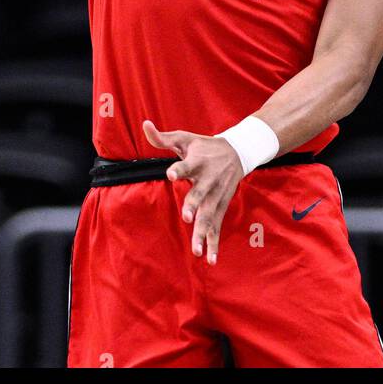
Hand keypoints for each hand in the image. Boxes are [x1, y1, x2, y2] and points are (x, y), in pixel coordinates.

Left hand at [144, 119, 243, 265]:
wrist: (238, 151)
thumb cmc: (204, 146)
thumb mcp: (184, 138)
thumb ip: (163, 137)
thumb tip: (144, 124)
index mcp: (197, 161)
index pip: (186, 165)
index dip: (179, 169)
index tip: (171, 173)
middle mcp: (208, 179)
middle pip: (201, 193)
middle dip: (194, 205)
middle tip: (186, 217)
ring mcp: (217, 194)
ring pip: (210, 214)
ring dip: (203, 232)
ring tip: (196, 251)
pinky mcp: (221, 205)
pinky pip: (217, 225)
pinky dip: (214, 242)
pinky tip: (210, 259)